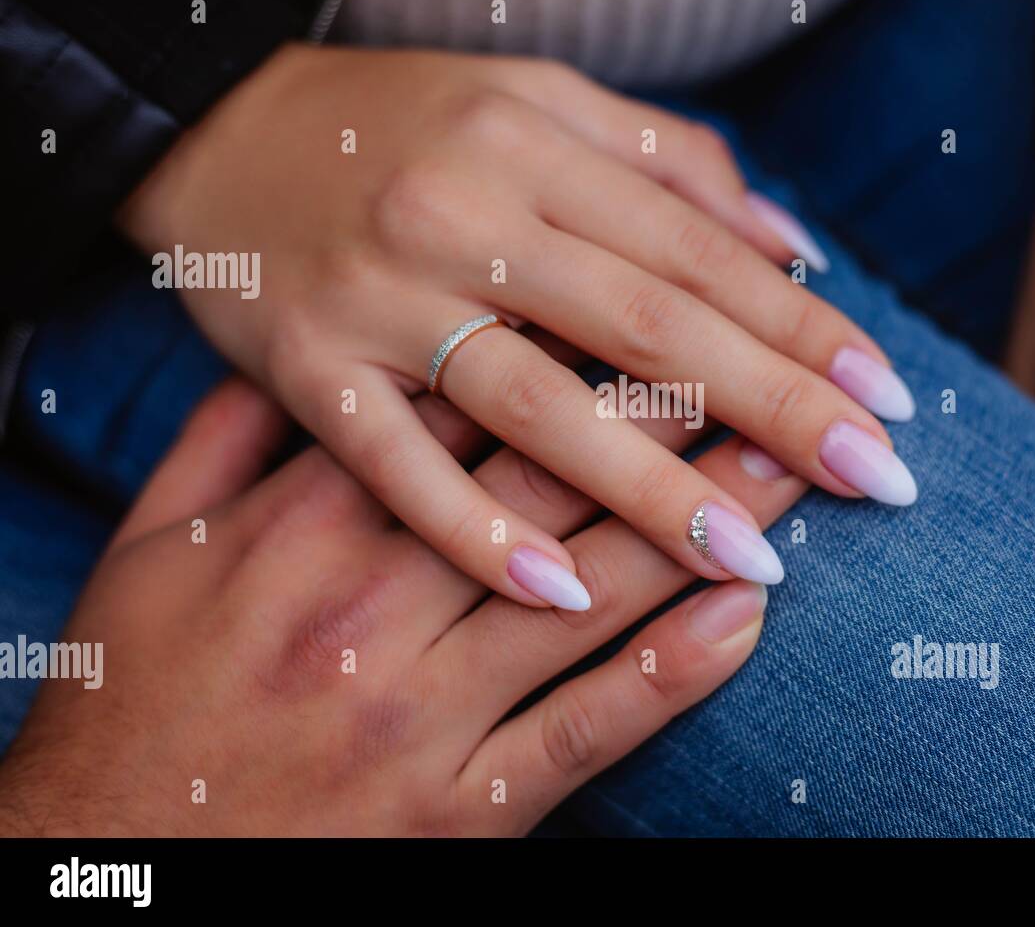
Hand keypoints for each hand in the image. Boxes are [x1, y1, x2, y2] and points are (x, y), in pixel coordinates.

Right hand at [0, 379, 806, 834]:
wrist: (114, 857)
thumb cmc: (140, 693)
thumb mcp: (153, 544)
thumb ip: (231, 438)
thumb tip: (300, 350)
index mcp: (310, 515)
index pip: (476, 396)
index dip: (588, 344)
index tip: (677, 302)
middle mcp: (376, 592)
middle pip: (558, 471)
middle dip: (686, 410)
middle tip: (785, 368)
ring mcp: (426, 700)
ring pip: (595, 583)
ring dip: (705, 516)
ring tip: (795, 468)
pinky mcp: (462, 802)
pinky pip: (587, 725)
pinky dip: (675, 670)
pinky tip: (746, 616)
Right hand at [115, 44, 917, 612]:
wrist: (215, 129)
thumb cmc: (401, 124)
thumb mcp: (534, 103)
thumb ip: (665, 166)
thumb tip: (788, 243)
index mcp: (532, 144)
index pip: (697, 251)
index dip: (801, 326)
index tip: (888, 397)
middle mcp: (462, 217)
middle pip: (645, 326)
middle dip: (772, 408)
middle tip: (873, 481)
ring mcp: (379, 298)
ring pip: (536, 405)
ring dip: (652, 489)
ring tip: (758, 555)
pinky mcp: (304, 367)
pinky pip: (394, 462)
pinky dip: (470, 529)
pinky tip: (561, 590)